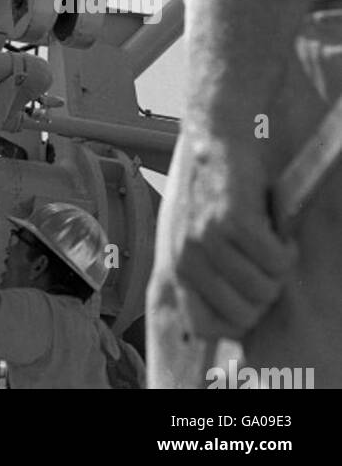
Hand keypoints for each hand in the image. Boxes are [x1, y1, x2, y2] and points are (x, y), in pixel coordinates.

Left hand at [149, 133, 296, 344]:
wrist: (220, 138)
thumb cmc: (218, 193)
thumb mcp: (200, 239)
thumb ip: (209, 277)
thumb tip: (238, 320)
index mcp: (178, 266)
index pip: (204, 327)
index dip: (237, 320)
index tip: (249, 295)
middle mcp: (187, 257)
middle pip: (245, 315)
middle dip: (265, 294)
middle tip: (263, 261)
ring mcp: (207, 238)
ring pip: (264, 290)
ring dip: (279, 269)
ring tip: (270, 241)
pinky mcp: (232, 220)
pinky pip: (276, 261)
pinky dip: (287, 249)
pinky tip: (278, 229)